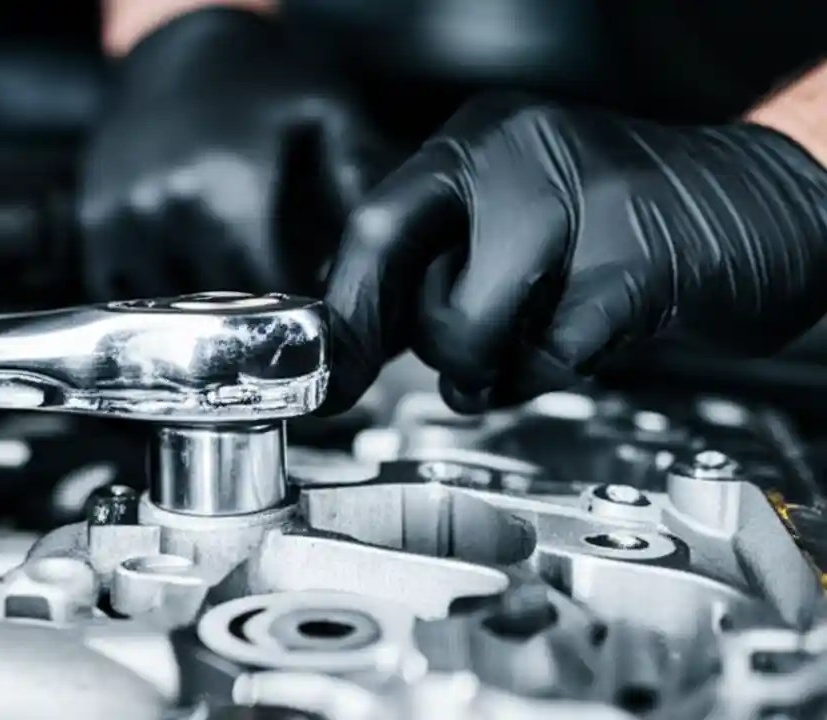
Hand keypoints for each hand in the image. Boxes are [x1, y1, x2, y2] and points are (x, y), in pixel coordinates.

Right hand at [80, 7, 390, 298]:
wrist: (178, 35)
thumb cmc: (260, 76)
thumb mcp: (326, 113)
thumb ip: (357, 184)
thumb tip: (378, 259)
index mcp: (227, 189)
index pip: (268, 294)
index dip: (298, 315)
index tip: (314, 318)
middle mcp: (167, 208)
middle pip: (219, 311)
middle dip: (257, 320)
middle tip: (280, 312)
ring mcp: (123, 218)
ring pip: (169, 312)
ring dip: (205, 318)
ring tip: (236, 296)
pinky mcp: (94, 222)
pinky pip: (124, 294)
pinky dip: (157, 302)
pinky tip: (190, 280)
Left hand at [324, 93, 826, 412]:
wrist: (767, 204)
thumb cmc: (629, 223)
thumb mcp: (521, 218)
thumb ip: (444, 266)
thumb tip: (362, 341)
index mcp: (478, 142)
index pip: (375, 227)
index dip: (347, 316)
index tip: (331, 378)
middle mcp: (519, 154)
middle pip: (419, 290)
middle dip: (438, 348)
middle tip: (477, 356)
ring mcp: (580, 200)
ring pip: (473, 331)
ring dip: (496, 368)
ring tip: (538, 344)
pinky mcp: (636, 261)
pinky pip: (551, 354)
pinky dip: (558, 370)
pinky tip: (591, 337)